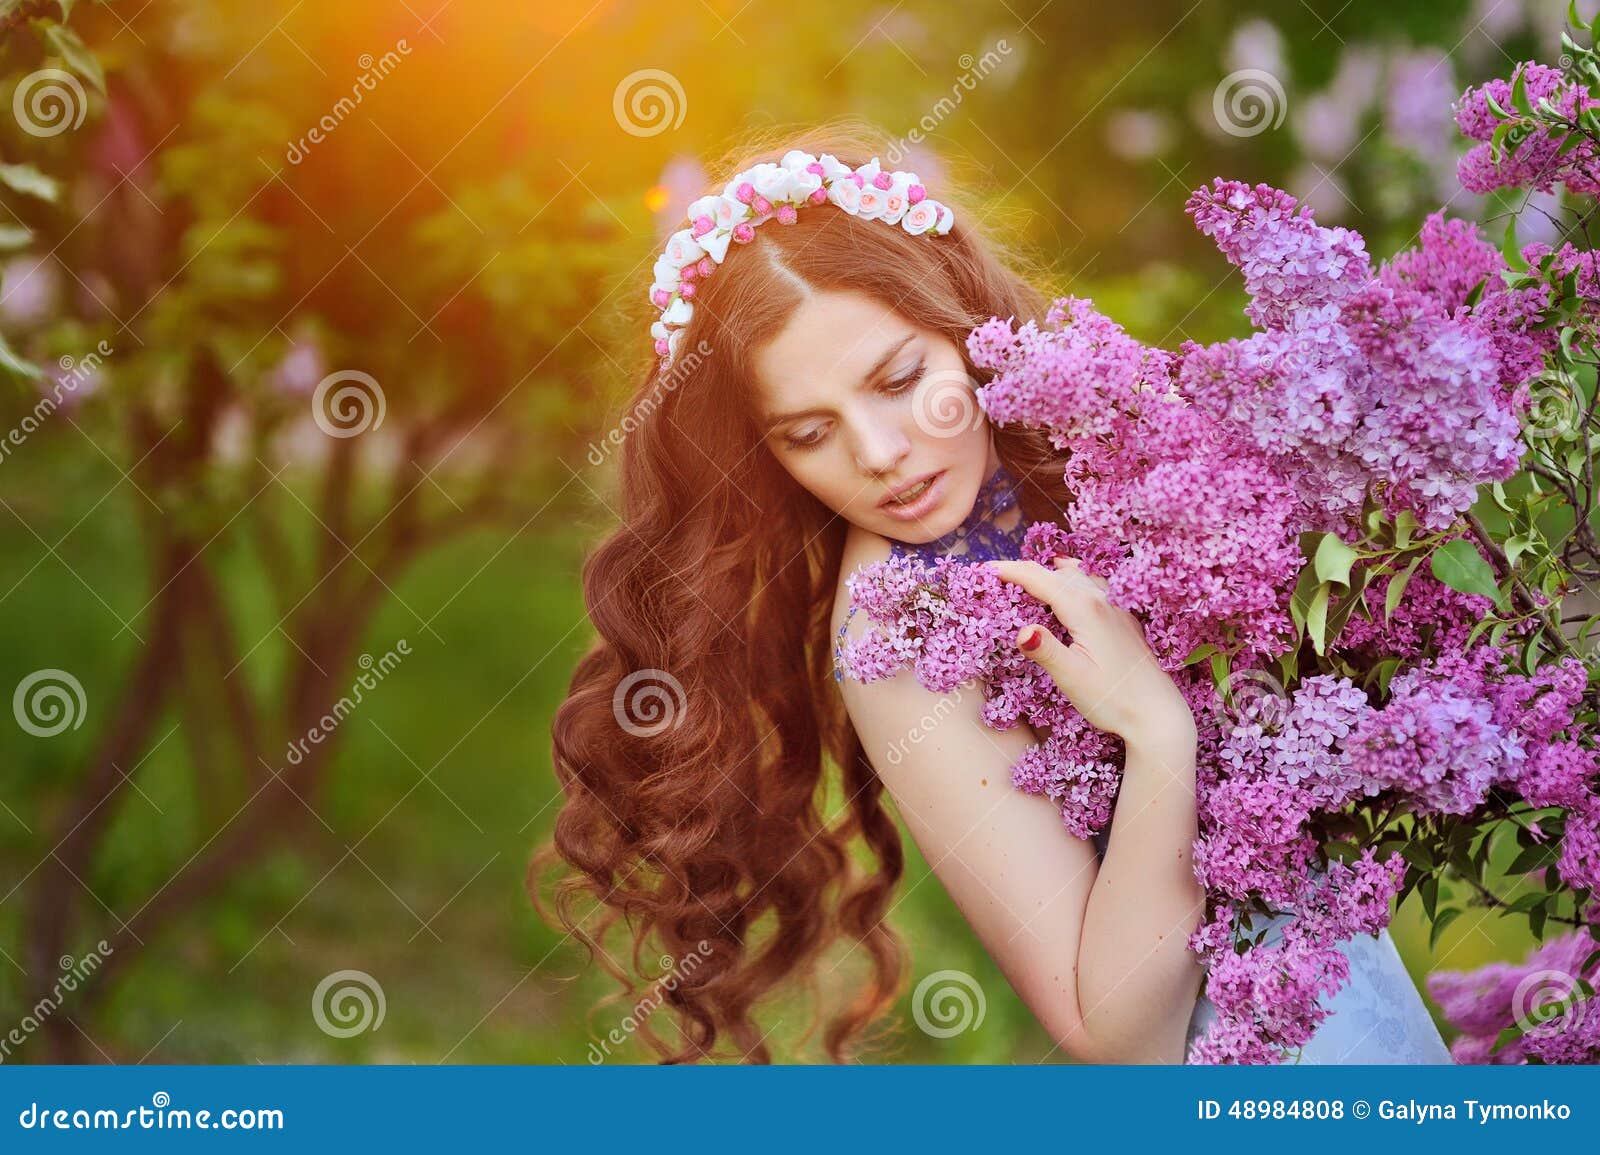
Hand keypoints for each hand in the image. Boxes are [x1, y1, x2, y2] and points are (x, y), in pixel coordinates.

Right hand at [985, 556, 1194, 751]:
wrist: (1159, 715)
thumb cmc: (1114, 700)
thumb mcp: (1073, 679)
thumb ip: (1046, 651)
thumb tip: (1021, 629)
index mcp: (1086, 610)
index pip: (1039, 579)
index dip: (1008, 571)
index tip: (981, 570)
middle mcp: (1102, 601)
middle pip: (1057, 573)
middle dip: (1024, 570)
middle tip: (995, 576)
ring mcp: (1117, 609)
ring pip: (1079, 576)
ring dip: (1050, 572)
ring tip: (1028, 577)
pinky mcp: (1124, 621)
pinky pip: (1095, 587)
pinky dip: (1074, 580)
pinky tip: (1074, 587)